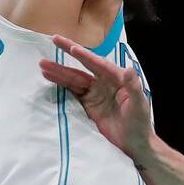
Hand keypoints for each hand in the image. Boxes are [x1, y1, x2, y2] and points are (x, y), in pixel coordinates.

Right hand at [39, 35, 154, 161]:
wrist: (134, 144)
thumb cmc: (140, 123)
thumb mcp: (139, 105)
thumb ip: (134, 87)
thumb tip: (129, 69)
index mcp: (118, 79)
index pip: (100, 65)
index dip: (87, 57)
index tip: (73, 48)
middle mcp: (104, 83)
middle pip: (83, 67)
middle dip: (69, 54)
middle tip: (54, 40)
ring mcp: (95, 94)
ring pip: (74, 79)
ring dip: (59, 72)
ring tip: (42, 65)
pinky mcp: (87, 105)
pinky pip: (72, 92)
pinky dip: (60, 86)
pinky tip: (49, 78)